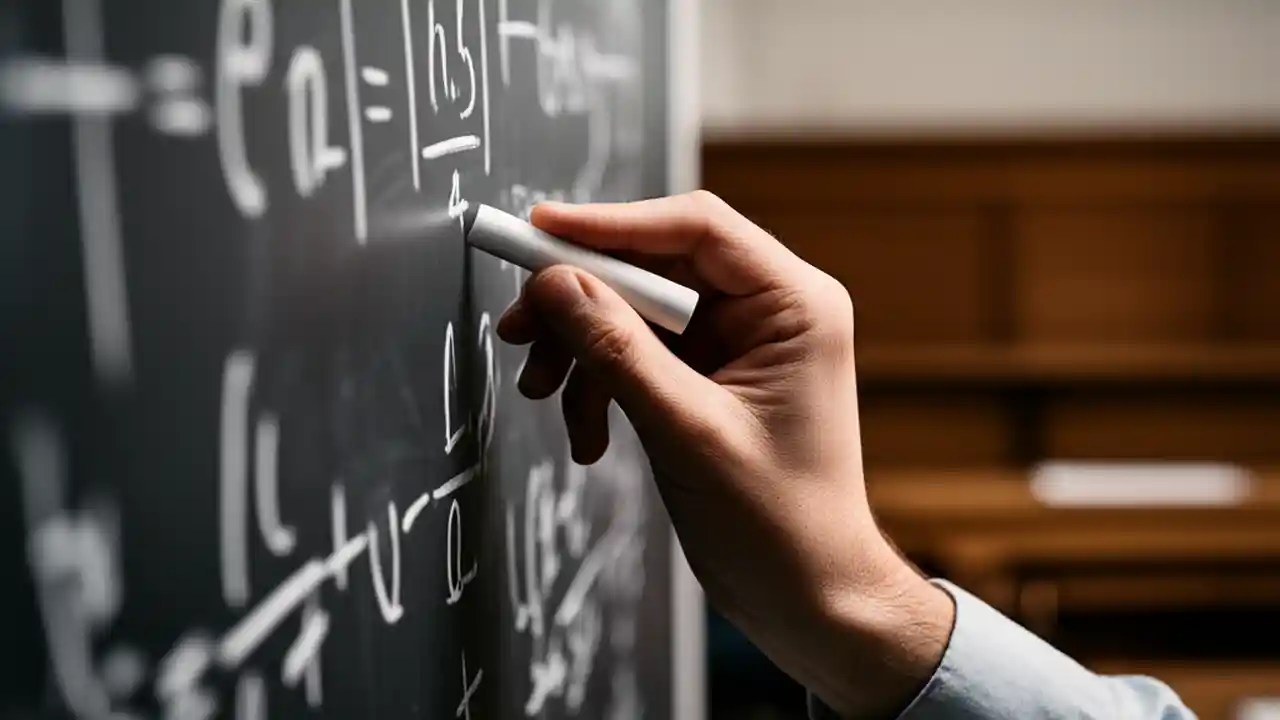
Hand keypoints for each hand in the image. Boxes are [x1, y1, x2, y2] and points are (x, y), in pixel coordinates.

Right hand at [497, 191, 953, 717]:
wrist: (810, 598)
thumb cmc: (780, 524)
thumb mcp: (687, 431)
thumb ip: (617, 350)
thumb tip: (554, 283)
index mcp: (795, 305)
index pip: (695, 229)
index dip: (610, 224)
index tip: (539, 232)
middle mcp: (771, 311)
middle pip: (656, 267)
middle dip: (583, 301)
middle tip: (520, 330)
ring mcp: (741, 344)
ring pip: (637, 313)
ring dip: (583, 352)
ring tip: (544, 394)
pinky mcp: (713, 378)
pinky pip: (640, 356)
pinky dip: (602, 387)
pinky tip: (586, 438)